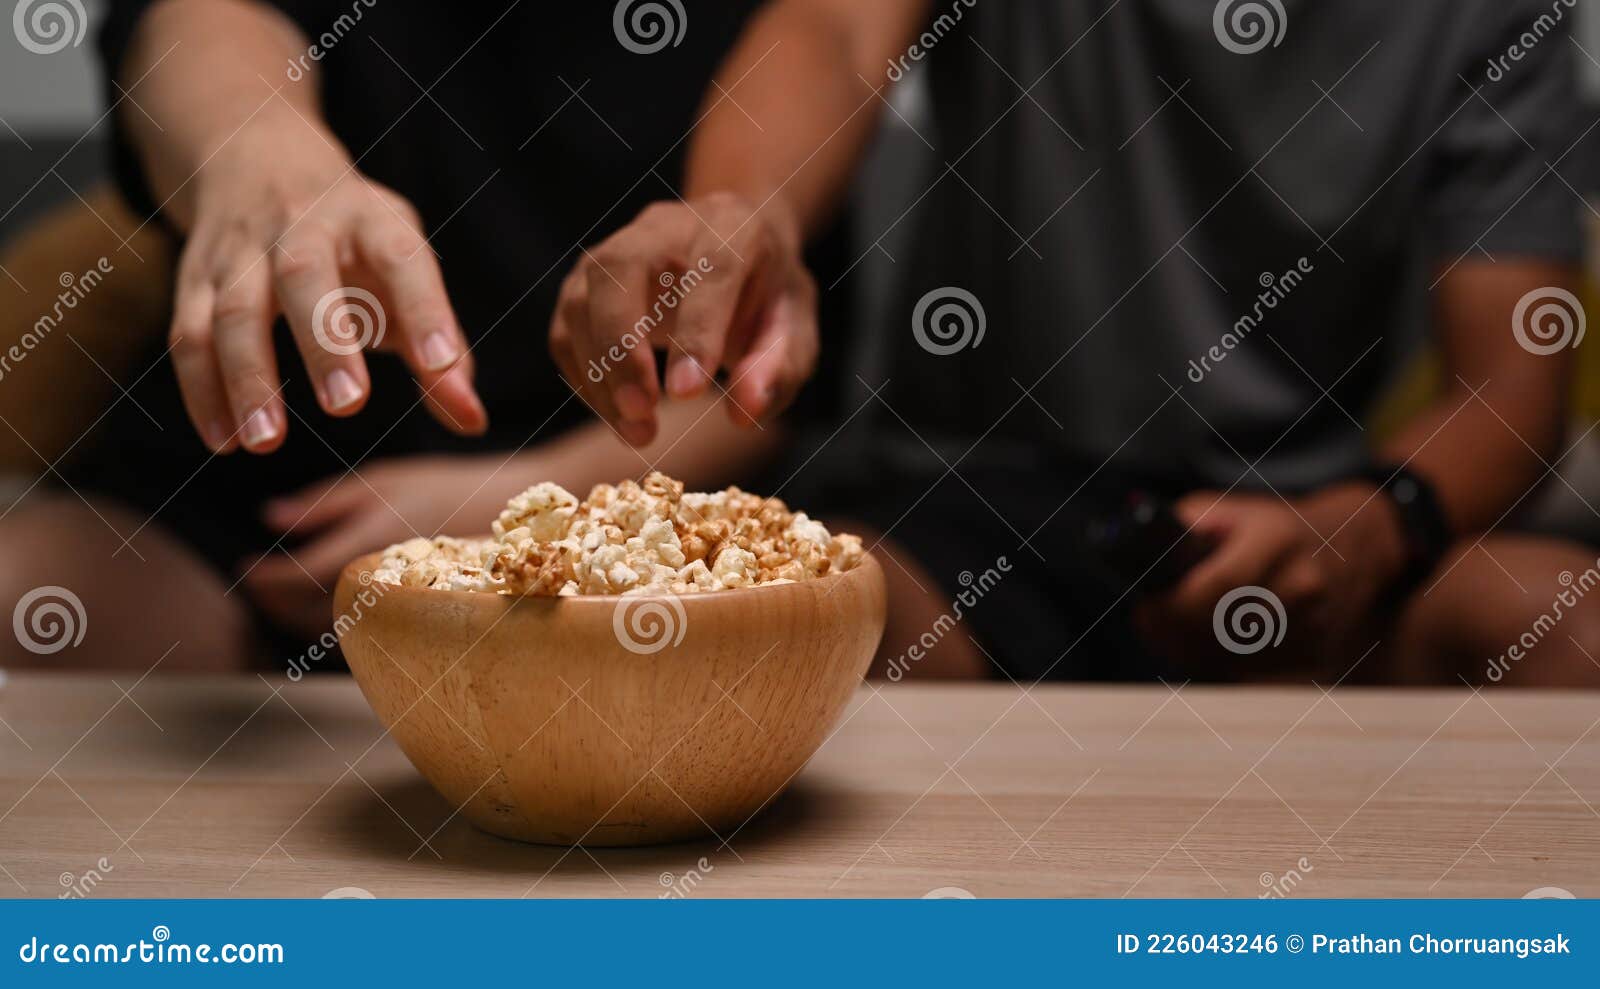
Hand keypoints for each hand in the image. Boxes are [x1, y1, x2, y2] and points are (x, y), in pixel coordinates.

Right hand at [170, 105, 485, 453]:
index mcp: (372, 221)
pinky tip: (225, 441)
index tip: (440, 363)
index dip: (425, 310)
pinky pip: (189, 334)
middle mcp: (303, 224)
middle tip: (349, 405)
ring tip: (266, 441)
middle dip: (326, 342)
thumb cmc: (356, 240)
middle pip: (305, 276)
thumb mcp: (406, 272)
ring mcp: (241, 249)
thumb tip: (473, 420)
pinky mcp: (195, 276)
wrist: (256, 154)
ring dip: (247, 377)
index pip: (403, 259)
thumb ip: (442, 351)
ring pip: (234, 310)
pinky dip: (202, 389)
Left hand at [241, 455, 515, 636]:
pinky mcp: (418, 622)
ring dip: (299, 618)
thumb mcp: (381, 479)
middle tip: (257, 586)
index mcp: (368, 543)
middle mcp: (382, 583)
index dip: (263, 579)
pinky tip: (329, 606)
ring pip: (333, 631)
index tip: (243, 570)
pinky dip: (335, 626)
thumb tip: (268, 519)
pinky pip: (363, 637)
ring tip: (286, 597)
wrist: (512, 513)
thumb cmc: (447, 486)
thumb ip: (322, 504)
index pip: (297, 577)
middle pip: (307, 613)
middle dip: (274, 603)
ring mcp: (402, 608)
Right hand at [549, 193, 817, 445]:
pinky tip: (619, 415)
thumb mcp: (794, 330)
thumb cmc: (767, 296)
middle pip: (621, 267)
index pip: (710, 269)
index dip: (696, 331)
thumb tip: (745, 411)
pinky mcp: (584, 282)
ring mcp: (614, 248)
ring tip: (637, 430)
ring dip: (601, 373)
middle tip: (641, 412)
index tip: (685, 395)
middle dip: (622, 345)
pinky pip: (567, 330)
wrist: (734, 249)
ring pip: (583, 299)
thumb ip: (776, 368)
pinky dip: (586, 379)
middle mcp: (664, 226)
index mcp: (732, 227)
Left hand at [1136, 483, 1407, 670]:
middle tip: (1150, 624)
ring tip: (1174, 633)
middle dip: (1173, 634)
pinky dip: (1221, 669)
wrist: (1353, 544)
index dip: (1173, 606)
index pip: (1219, 585)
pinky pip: (1253, 676)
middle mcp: (1304, 583)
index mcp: (1278, 538)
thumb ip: (1186, 524)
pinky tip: (1207, 649)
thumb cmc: (1274, 528)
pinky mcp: (1319, 656)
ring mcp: (1317, 624)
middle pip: (1221, 630)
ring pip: (1233, 661)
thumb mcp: (1229, 509)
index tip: (1147, 609)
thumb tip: (1146, 552)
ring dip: (1191, 654)